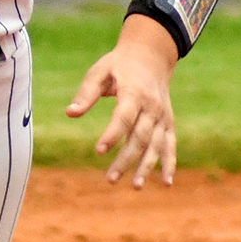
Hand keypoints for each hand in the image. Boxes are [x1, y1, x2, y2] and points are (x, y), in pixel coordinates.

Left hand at [66, 14, 177, 187]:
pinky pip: (170, 145)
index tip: (98, 151)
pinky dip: (169, 164)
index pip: (123, 117)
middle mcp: (151, 106)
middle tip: (110, 179)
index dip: (112, 135)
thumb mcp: (100, 71)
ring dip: (146, 166)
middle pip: (140, 137)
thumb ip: (86, 93)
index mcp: (134, 92)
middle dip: (126, 159)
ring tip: (134, 186)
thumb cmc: (119, 64)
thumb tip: (70, 113)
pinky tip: (165, 184)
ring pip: (156, 145)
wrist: (150, 55)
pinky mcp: (168, 122)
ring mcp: (162, 116)